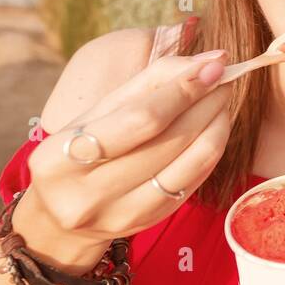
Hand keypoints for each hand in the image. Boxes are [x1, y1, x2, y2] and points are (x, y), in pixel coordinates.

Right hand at [14, 50, 233, 271]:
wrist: (61, 219)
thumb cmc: (78, 150)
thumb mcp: (95, 113)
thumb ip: (148, 83)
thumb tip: (207, 61)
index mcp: (61, 158)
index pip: (140, 119)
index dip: (183, 89)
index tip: (213, 65)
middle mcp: (89, 194)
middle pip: (170, 139)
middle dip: (206, 101)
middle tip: (223, 76)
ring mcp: (122, 214)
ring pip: (192, 162)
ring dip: (217, 123)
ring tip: (221, 98)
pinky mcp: (150, 222)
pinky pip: (196, 180)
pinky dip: (212, 148)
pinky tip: (215, 126)